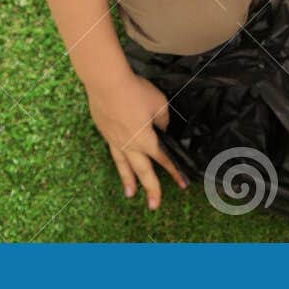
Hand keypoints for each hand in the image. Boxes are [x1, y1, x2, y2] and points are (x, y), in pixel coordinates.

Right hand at [87, 72, 186, 208]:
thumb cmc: (135, 92)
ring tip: (130, 195)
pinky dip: (118, 162)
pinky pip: (114, 153)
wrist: (106, 82)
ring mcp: (115, 140)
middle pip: (142, 171)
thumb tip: (160, 127)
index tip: (183, 184)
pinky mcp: (105, 132)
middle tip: (154, 206)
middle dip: (151, 189)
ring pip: (124, 166)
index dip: (174, 172)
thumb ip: (163, 120)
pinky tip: (119, 163)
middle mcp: (130, 145)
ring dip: (128, 181)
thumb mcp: (159, 104)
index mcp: (146, 140)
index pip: (163, 160)